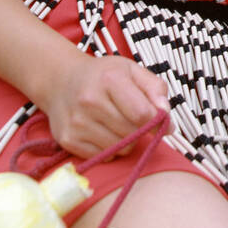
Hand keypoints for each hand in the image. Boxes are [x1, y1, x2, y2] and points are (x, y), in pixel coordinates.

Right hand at [36, 52, 170, 159]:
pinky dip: (110, 149)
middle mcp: (90, 101)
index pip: (142, 113)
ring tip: (118, 124)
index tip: (164, 122)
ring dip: (126, 141)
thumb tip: (167, 119)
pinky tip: (104, 132)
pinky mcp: (68, 140)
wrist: (61, 81)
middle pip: (132, 133)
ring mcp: (77, 122)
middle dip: (141, 129)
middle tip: (135, 119)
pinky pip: (104, 156)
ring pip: (120, 148)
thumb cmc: (103, 76)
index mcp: (110, 79)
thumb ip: (155, 89)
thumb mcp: (132, 71)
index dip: (159, 121)